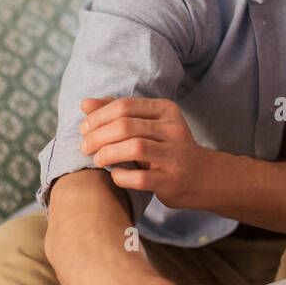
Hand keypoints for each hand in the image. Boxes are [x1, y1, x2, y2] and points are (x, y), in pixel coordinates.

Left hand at [79, 97, 210, 209]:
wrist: (201, 177)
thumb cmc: (166, 148)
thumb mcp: (148, 125)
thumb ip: (118, 113)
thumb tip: (85, 104)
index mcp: (167, 110)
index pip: (125, 106)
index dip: (98, 117)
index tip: (84, 129)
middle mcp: (174, 129)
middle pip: (126, 126)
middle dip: (97, 136)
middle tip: (84, 147)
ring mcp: (175, 155)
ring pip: (134, 148)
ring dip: (107, 154)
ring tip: (97, 160)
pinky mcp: (172, 180)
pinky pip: (140, 178)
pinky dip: (121, 176)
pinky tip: (114, 175)